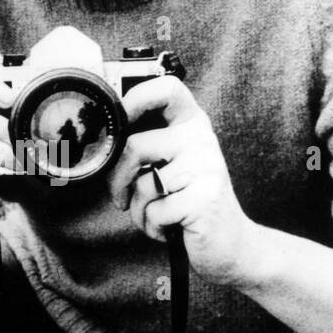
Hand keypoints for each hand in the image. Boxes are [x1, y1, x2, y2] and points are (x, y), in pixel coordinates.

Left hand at [106, 76, 260, 287]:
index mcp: (192, 124)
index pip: (167, 88)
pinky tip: (170, 229)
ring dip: (138, 211)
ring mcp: (206, 168)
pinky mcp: (205, 199)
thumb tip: (102, 138)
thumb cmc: (189, 203)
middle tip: (121, 197)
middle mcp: (202, 140)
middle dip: (118, 180)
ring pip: (144, 184)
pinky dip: (153, 227)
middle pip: (137, 146)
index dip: (136, 97)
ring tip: (156, 217)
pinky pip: (156, 211)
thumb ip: (147, 147)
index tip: (120, 122)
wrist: (231, 245)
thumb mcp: (171, 166)